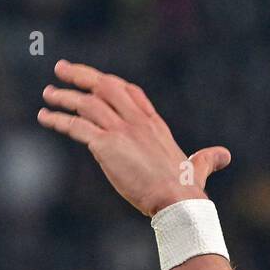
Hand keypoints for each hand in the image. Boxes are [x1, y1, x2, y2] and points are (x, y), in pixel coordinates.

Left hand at [38, 60, 229, 216]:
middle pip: (105, 86)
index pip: (130, 91)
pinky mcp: (107, 146)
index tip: (95, 79)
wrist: (179, 200)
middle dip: (82, 75)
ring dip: (64, 97)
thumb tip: (224, 155)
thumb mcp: (199, 166)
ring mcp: (121, 130)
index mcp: (154, 123)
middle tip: (61, 69)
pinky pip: (77, 127)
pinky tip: (45, 118)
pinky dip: (59, 120)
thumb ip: (208, 158)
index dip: (110, 83)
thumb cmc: (189, 188)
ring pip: (87, 103)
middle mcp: (136, 120)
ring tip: (47, 95)